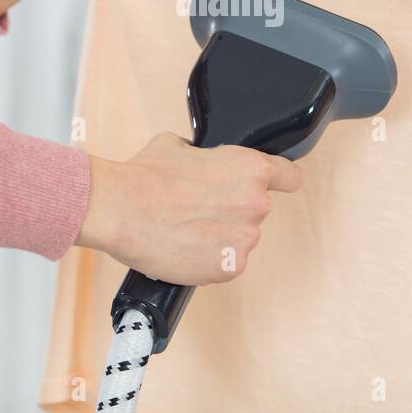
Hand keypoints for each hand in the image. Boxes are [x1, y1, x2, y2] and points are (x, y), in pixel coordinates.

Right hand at [77, 133, 304, 285]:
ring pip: (240, 239)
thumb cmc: (146, 176)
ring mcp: (245, 239)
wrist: (121, 210)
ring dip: (221, 236)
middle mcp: (256, 204)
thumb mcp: (178, 145)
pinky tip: (185, 247)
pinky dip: (209, 259)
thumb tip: (200, 157)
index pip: (290, 177)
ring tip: (186, 228)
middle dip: (233, 210)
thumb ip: (204, 154)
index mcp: (251, 168)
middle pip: (256, 210)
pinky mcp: (229, 268)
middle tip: (199, 208)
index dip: (280, 180)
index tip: (275, 185)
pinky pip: (227, 263)